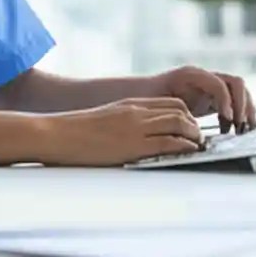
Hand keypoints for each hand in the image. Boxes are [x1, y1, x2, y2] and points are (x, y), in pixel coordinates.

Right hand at [42, 97, 203, 166]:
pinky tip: (188, 153)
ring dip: (194, 135)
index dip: (186, 115)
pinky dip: (184, 147)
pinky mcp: (132, 145)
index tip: (190, 128)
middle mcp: (136, 112)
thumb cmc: (74, 132)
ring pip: (179, 123)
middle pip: (179, 110)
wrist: (56, 133)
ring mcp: (135, 127)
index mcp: (130, 104)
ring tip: (198, 147)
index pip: (169, 103)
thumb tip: (137, 135)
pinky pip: (168, 143)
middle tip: (199, 139)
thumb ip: (124, 122)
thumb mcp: (105, 119)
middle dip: (194, 124)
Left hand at [150, 66, 255, 133]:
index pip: (219, 83)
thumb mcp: (158, 104)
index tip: (229, 120)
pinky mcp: (212, 98)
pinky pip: (233, 102)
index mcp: (191, 75)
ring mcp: (210, 86)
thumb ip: (175, 111)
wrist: (141, 94)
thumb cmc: (147, 98)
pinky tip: (237, 130)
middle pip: (236, 83)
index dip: (227, 101)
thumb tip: (192, 127)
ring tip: (245, 129)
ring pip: (239, 92)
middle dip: (243, 105)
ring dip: (246, 110)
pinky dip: (240, 114)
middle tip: (241, 126)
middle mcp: (205, 77)